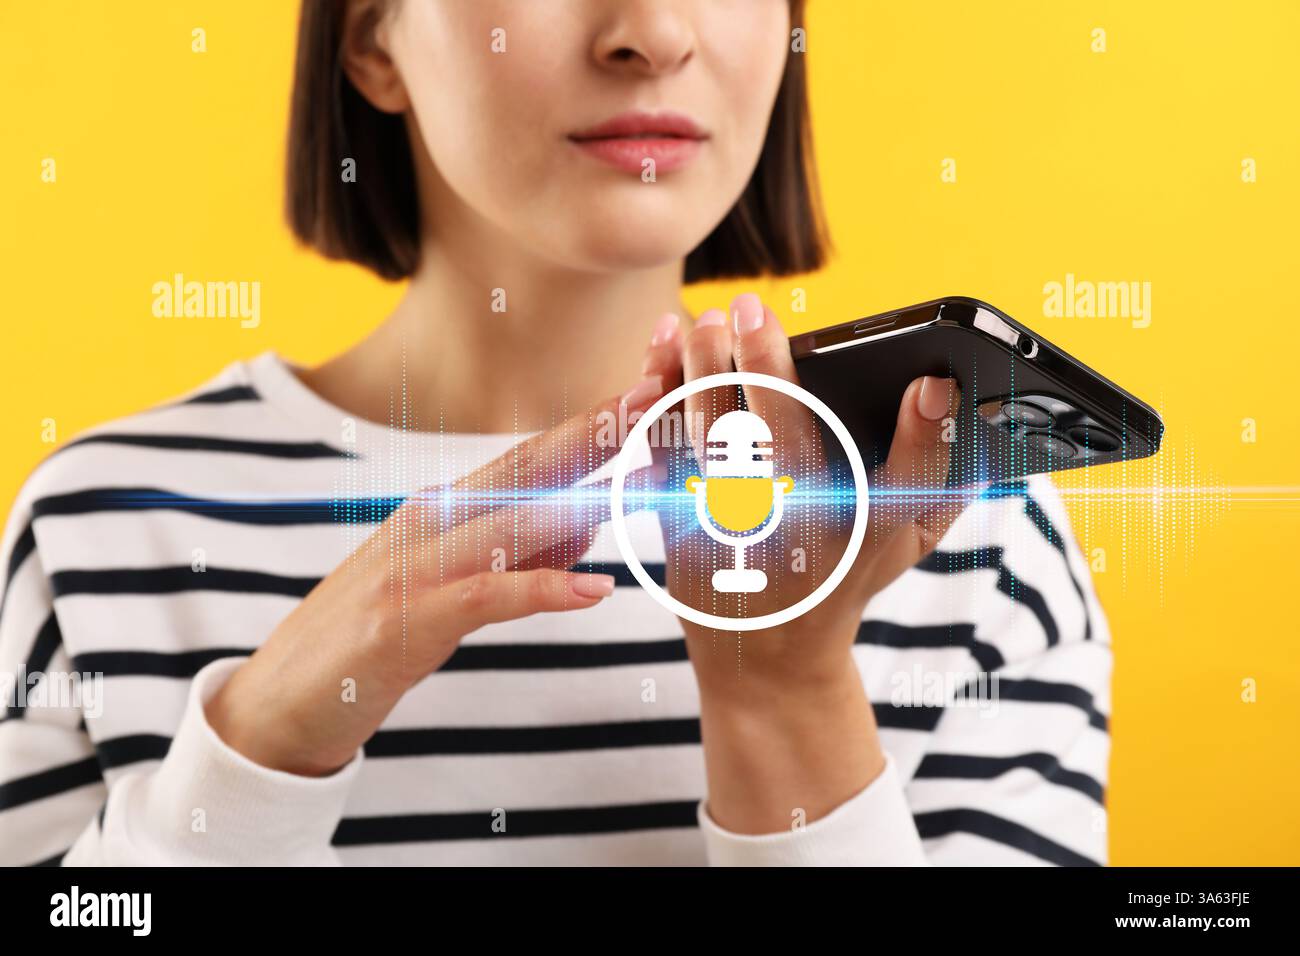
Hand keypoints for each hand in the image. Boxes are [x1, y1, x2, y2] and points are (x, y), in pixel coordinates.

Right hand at [205, 380, 665, 776]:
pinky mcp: (404, 620)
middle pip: (526, 466)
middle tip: (657, 391)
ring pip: (511, 519)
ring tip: (644, 476)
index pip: (532, 455)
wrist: (280, 702)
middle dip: (596, 428)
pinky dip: (542, 589)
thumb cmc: (372, 638)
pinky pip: (485, 596)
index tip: (651, 389)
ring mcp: (413, 566)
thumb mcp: (452, 584)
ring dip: (583, 493)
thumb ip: (516, 552)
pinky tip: (594, 589)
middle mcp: (431, 521)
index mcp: (445, 508)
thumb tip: (586, 524)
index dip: (594, 422)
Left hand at [639, 293, 964, 831]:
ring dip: (699, 376)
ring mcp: (738, 538)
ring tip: (699, 323)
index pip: (908, 486)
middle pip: (785, 449)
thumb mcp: (900, 542)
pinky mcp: (683, 534)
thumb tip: (943, 393)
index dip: (923, 437)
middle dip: (764, 374)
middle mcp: (804, 539)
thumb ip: (931, 474)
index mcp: (865, 535)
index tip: (928, 385)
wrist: (768, 661)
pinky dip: (658, 407)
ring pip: (712, 448)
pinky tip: (659, 361)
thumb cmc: (843, 581)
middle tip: (749, 310)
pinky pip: (666, 462)